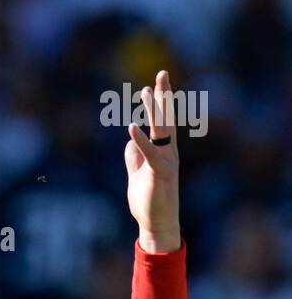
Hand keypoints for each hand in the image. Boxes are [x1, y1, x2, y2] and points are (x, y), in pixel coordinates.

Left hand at [125, 70, 180, 252]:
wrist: (158, 225)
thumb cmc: (149, 202)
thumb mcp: (137, 175)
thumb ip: (135, 158)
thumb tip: (130, 141)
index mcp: (163, 151)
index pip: (162, 121)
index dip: (159, 102)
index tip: (155, 83)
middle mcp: (168, 153)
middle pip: (166, 118)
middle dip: (163, 96)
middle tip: (162, 72)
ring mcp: (166, 162)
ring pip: (161, 131)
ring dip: (154, 110)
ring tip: (147, 91)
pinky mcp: (160, 173)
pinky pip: (150, 153)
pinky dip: (140, 140)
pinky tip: (131, 127)